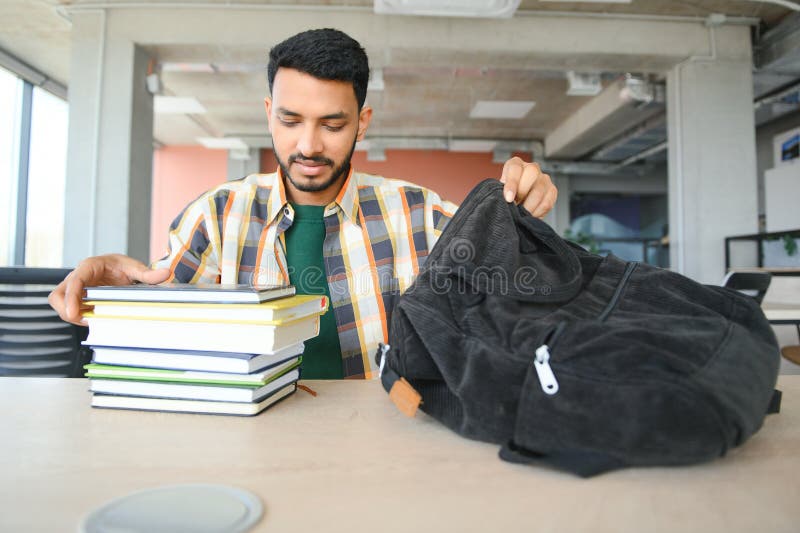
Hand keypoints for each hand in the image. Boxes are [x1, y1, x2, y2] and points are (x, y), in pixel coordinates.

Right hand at [48, 254, 169, 325]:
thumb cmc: (122, 266)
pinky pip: (69, 308)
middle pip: (57, 295)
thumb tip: (165, 274)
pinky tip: (93, 319)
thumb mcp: (135, 268)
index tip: (74, 313)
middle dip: (66, 309)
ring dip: (71, 314)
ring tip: (91, 319)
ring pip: (59, 303)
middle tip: (84, 320)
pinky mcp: (75, 297)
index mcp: (90, 266)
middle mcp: (77, 276)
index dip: (71, 298)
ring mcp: (74, 288)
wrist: (118, 268)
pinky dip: (77, 316)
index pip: (74, 281)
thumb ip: (148, 273)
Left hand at [499, 157, 557, 217]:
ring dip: (528, 206)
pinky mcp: (552, 191)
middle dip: (522, 193)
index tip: (508, 199)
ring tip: (521, 214)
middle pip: (532, 173)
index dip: (512, 183)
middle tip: (515, 206)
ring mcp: (544, 178)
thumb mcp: (498, 191)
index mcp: (516, 164)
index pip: (515, 168)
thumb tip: (506, 199)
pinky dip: (537, 212)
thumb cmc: (506, 196)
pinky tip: (530, 215)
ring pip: (539, 190)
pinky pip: (547, 202)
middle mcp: (532, 168)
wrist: (516, 204)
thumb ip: (500, 191)